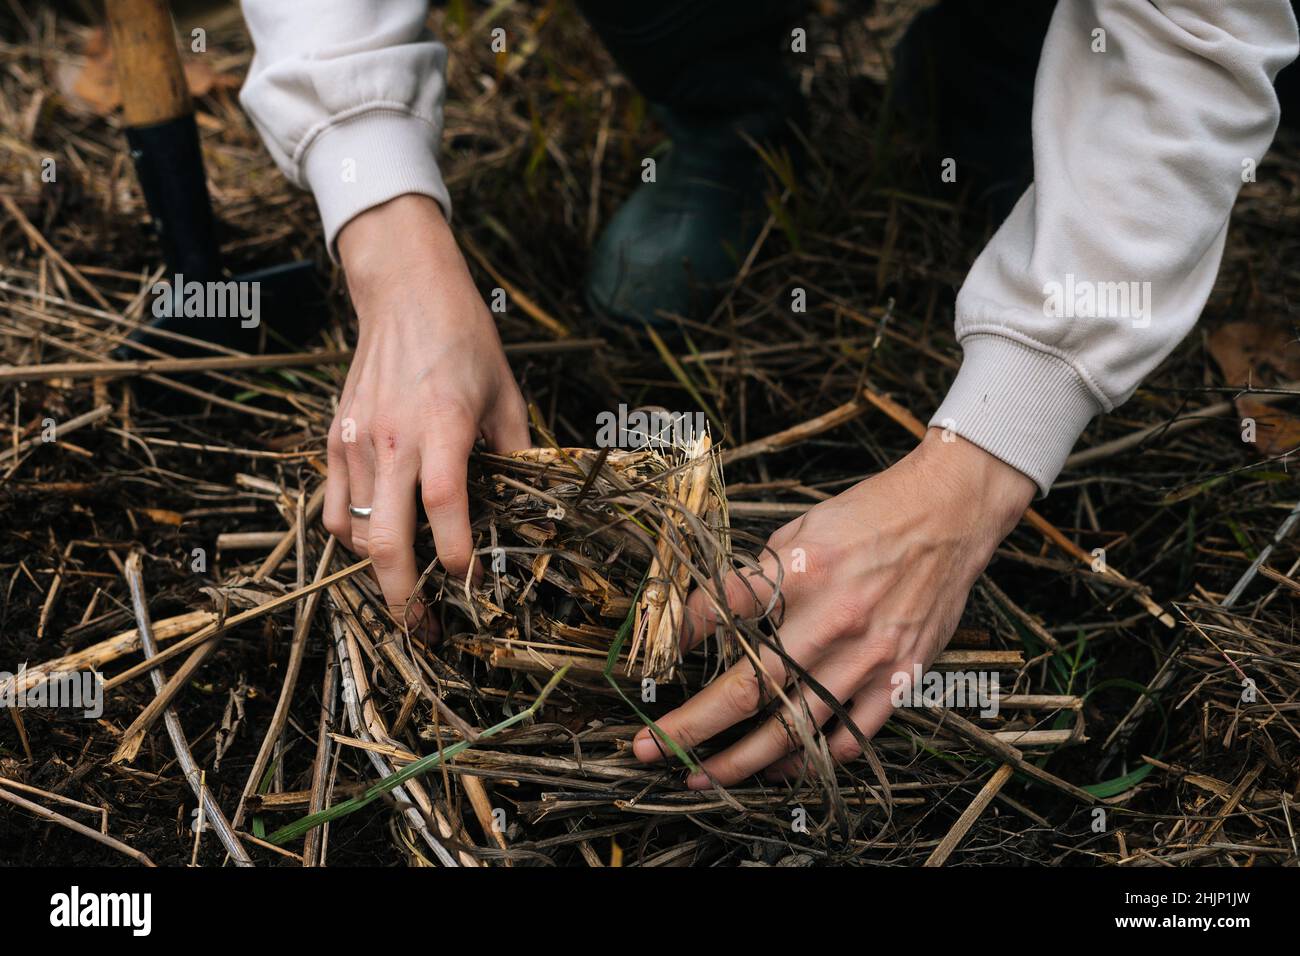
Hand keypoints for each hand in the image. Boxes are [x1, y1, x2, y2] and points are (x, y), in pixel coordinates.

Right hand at [327, 195, 528, 633]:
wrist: (404, 293)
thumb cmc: (463, 340)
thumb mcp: (507, 394)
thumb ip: (517, 454)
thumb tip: (531, 508)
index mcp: (444, 427)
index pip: (446, 507)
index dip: (459, 556)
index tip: (474, 584)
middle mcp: (392, 440)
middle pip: (385, 540)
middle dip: (403, 595)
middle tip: (424, 627)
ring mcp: (354, 441)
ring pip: (353, 533)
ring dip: (379, 568)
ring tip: (407, 585)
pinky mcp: (333, 438)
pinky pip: (332, 509)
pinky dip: (351, 537)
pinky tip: (376, 541)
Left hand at [632, 428, 1035, 786]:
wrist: (948, 513)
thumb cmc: (870, 517)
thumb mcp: (799, 529)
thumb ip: (758, 578)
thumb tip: (711, 616)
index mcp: (802, 571)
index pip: (721, 612)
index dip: (681, 639)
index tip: (657, 664)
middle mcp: (834, 618)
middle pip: (749, 689)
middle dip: (693, 727)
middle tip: (652, 749)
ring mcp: (869, 655)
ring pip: (796, 729)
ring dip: (742, 760)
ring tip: (703, 775)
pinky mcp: (899, 677)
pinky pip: (850, 737)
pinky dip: (812, 762)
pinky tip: (779, 768)